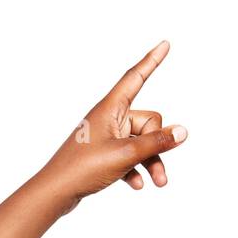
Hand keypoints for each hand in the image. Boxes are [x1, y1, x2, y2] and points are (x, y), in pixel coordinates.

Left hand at [34, 40, 186, 215]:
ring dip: (150, 161)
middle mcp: (107, 118)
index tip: (165, 44)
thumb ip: (156, 143)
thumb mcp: (125, 155)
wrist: (55, 193)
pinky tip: (136, 185)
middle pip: (147, 121)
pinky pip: (127, 155)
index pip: (135, 78)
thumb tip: (182, 131)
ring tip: (159, 182)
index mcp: (109, 109)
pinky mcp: (102, 154)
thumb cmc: (82, 169)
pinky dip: (134, 168)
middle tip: (159, 170)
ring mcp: (105, 136)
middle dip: (157, 144)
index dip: (152, 61)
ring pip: (139, 142)